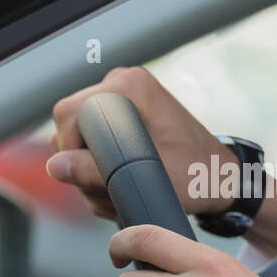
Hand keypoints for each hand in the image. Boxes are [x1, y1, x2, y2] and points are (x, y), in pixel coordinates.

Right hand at [46, 66, 232, 220]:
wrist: (220, 178)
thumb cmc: (194, 176)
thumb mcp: (140, 177)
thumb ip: (93, 171)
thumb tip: (55, 166)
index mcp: (130, 87)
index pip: (68, 113)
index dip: (70, 150)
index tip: (92, 176)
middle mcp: (121, 85)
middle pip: (67, 127)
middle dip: (81, 165)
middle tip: (110, 188)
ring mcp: (120, 101)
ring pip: (75, 141)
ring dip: (89, 173)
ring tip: (120, 190)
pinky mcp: (119, 118)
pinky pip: (88, 144)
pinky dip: (98, 170)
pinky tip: (120, 184)